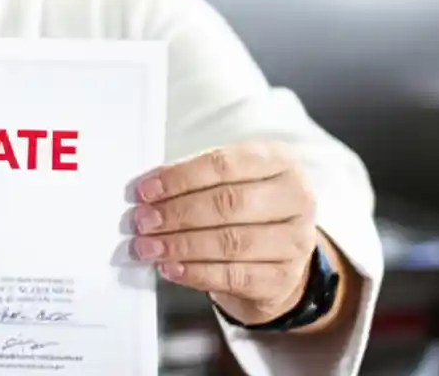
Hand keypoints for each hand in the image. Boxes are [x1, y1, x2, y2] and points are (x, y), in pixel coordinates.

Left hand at [130, 142, 318, 325]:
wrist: (277, 254)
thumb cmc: (246, 208)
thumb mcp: (229, 181)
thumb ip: (194, 180)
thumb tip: (149, 191)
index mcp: (279, 161)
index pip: (225, 164)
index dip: (181, 178)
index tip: (146, 190)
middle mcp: (295, 197)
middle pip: (228, 203)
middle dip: (177, 213)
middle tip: (143, 221)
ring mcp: (295, 240)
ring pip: (231, 242)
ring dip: (181, 245)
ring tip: (149, 246)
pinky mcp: (283, 277)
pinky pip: (234, 276)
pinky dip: (197, 273)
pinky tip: (172, 267)